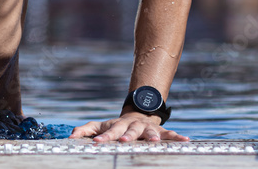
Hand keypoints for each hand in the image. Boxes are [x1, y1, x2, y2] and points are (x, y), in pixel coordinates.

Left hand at [69, 112, 189, 141]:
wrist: (137, 113)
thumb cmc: (116, 125)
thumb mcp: (100, 125)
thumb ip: (86, 130)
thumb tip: (71, 136)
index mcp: (117, 125)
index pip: (109, 131)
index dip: (103, 137)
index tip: (97, 143)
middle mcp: (133, 125)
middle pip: (129, 130)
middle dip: (127, 136)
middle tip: (124, 142)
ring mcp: (147, 128)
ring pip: (150, 131)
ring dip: (152, 136)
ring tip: (153, 141)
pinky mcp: (160, 130)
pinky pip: (170, 134)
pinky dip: (177, 137)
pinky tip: (186, 140)